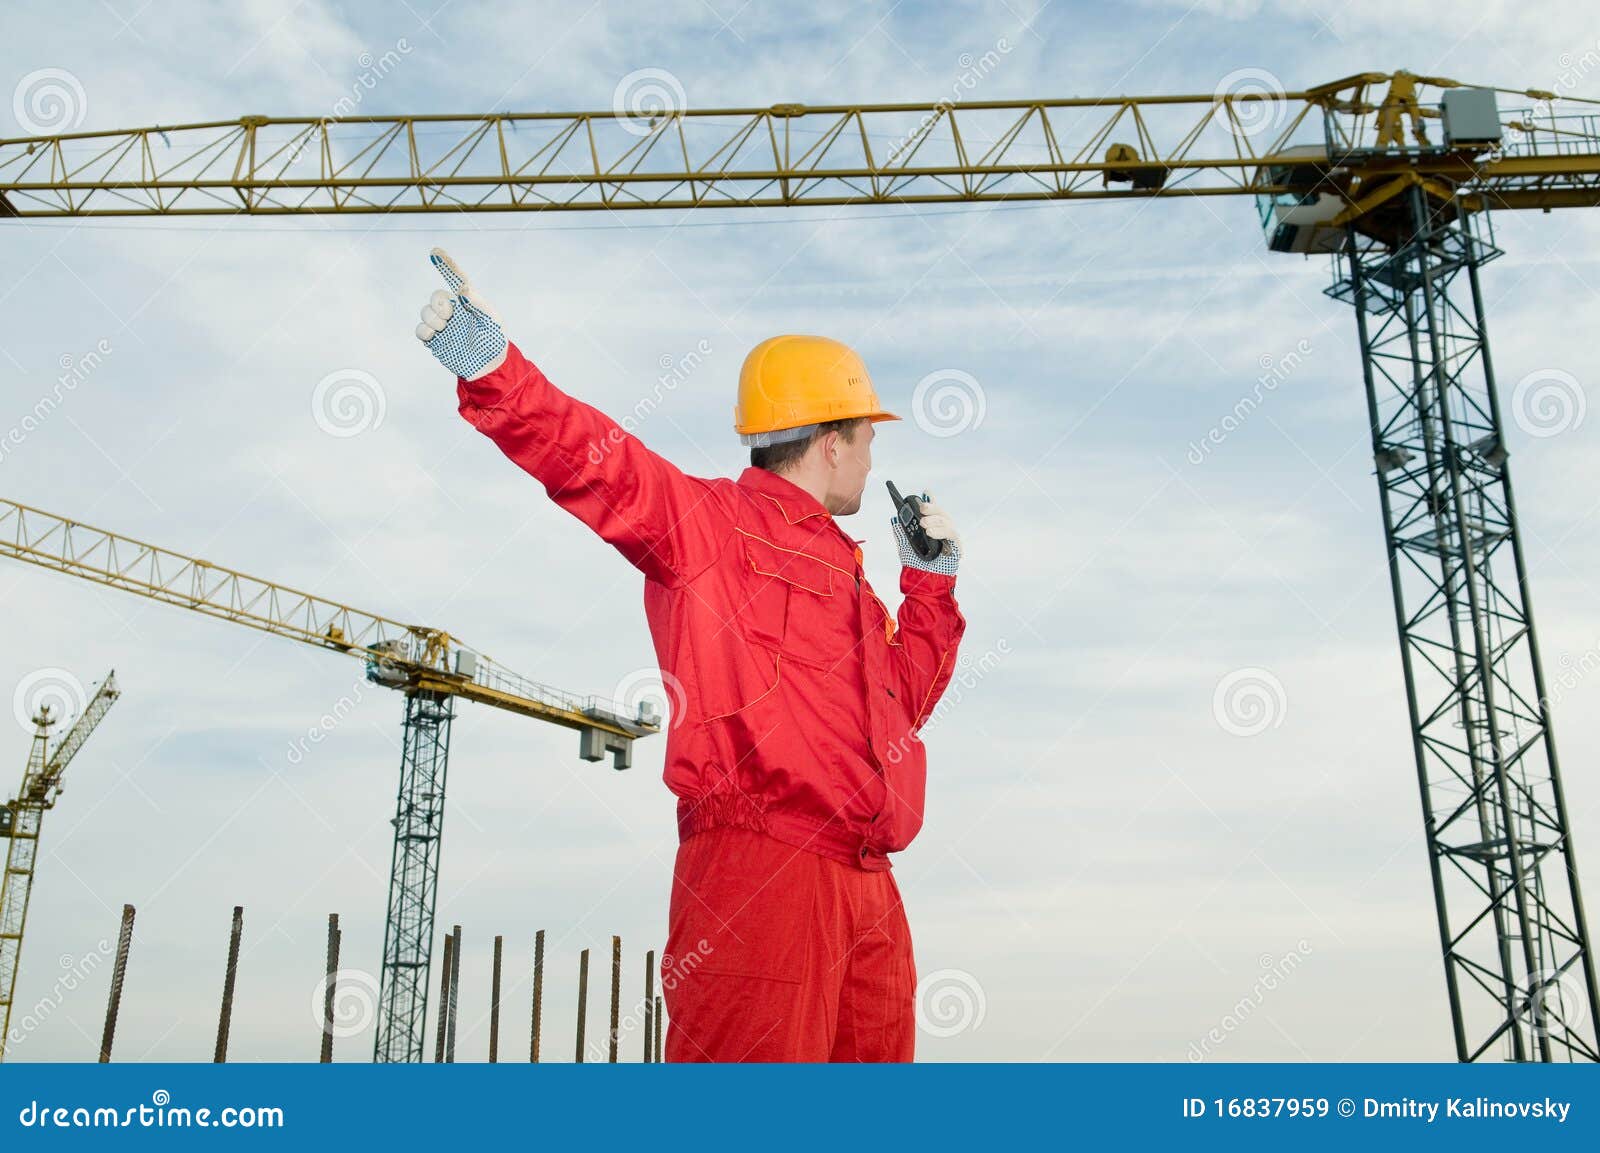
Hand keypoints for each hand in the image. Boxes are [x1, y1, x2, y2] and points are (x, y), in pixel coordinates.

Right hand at [414, 248, 508, 380]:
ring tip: (445, 328)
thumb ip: (479, 304)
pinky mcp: (435, 340)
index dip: (446, 265)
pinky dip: (425, 331)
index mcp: (468, 302)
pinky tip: (435, 336)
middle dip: (439, 304)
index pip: (456, 279)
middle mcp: (454, 310)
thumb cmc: (494, 341)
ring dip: (433, 318)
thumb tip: (463, 290)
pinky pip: (421, 330)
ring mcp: (443, 325)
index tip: (435, 251)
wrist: (488, 367)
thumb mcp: (492, 321)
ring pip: (426, 312)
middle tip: (449, 316)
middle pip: (436, 297)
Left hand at [891, 492, 960, 574]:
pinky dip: (940, 531)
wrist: (923, 582)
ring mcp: (949, 538)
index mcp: (931, 530)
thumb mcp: (904, 547)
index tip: (925, 492)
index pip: (932, 512)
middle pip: (941, 513)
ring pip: (946, 521)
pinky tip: (931, 533)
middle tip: (921, 508)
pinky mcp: (956, 546)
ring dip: (934, 520)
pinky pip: (951, 534)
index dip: (930, 501)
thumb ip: (901, 533)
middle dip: (931, 508)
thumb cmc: (916, 565)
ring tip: (923, 525)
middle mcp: (941, 532)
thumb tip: (895, 519)